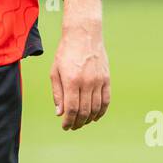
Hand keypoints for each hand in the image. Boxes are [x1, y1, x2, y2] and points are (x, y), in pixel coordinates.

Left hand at [50, 0, 109, 130]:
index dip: (68, 121)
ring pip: (96, 108)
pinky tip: (95, 116)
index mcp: (71, 81)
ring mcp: (98, 81)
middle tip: (72, 126)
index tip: (65, 127)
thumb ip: (57, 93)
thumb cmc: (66, 52)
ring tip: (82, 122)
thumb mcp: (55, 71)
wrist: (84, 35)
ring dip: (88, 119)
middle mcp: (86, 82)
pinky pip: (106, 100)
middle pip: (84, 111)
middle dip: (77, 123)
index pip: (71, 109)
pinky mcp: (107, 79)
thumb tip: (59, 113)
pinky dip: (101, 111)